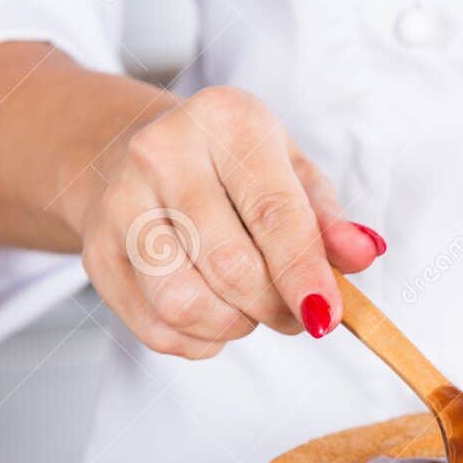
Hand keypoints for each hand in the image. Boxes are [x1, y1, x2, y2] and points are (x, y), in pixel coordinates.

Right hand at [76, 85, 385, 358]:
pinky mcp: (98, 254)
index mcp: (226, 121)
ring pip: (185, 303)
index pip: (273, 213)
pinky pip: (158, 328)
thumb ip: (330, 220)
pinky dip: (200, 340)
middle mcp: (162, 154)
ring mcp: (120, 203)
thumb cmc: (232, 169)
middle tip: (296, 311)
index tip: (328, 315)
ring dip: (234, 325)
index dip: (304, 274)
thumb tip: (364, 254)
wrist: (136, 155)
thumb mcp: (293, 175)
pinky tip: (214, 314)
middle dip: (276, 307)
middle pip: (231, 266)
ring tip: (250, 307)